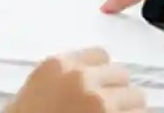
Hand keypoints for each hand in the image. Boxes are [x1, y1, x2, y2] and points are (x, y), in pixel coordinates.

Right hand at [4, 47, 146, 112]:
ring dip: (129, 109)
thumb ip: (55, 81)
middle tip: (109, 107)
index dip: (102, 73)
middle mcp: (82, 79)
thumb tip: (73, 84)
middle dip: (117, 91)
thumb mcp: (28, 95)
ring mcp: (101, 103)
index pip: (99, 55)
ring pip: (136, 97)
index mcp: (58, 67)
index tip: (100, 85)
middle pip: (120, 74)